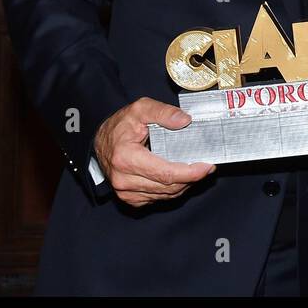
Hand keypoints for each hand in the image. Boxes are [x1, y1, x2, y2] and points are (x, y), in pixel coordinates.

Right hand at [93, 97, 214, 205]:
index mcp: (126, 158)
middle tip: (207, 166)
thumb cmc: (120, 125)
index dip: (190, 173)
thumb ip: (163, 112)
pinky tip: (180, 177)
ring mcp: (126, 192)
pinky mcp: (130, 199)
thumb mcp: (140, 109)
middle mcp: (124, 180)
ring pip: (166, 195)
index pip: (165, 173)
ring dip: (184, 184)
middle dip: (192, 178)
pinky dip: (172, 189)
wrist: (100, 142)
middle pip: (168, 187)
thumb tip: (185, 121)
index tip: (207, 166)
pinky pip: (159, 198)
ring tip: (196, 170)